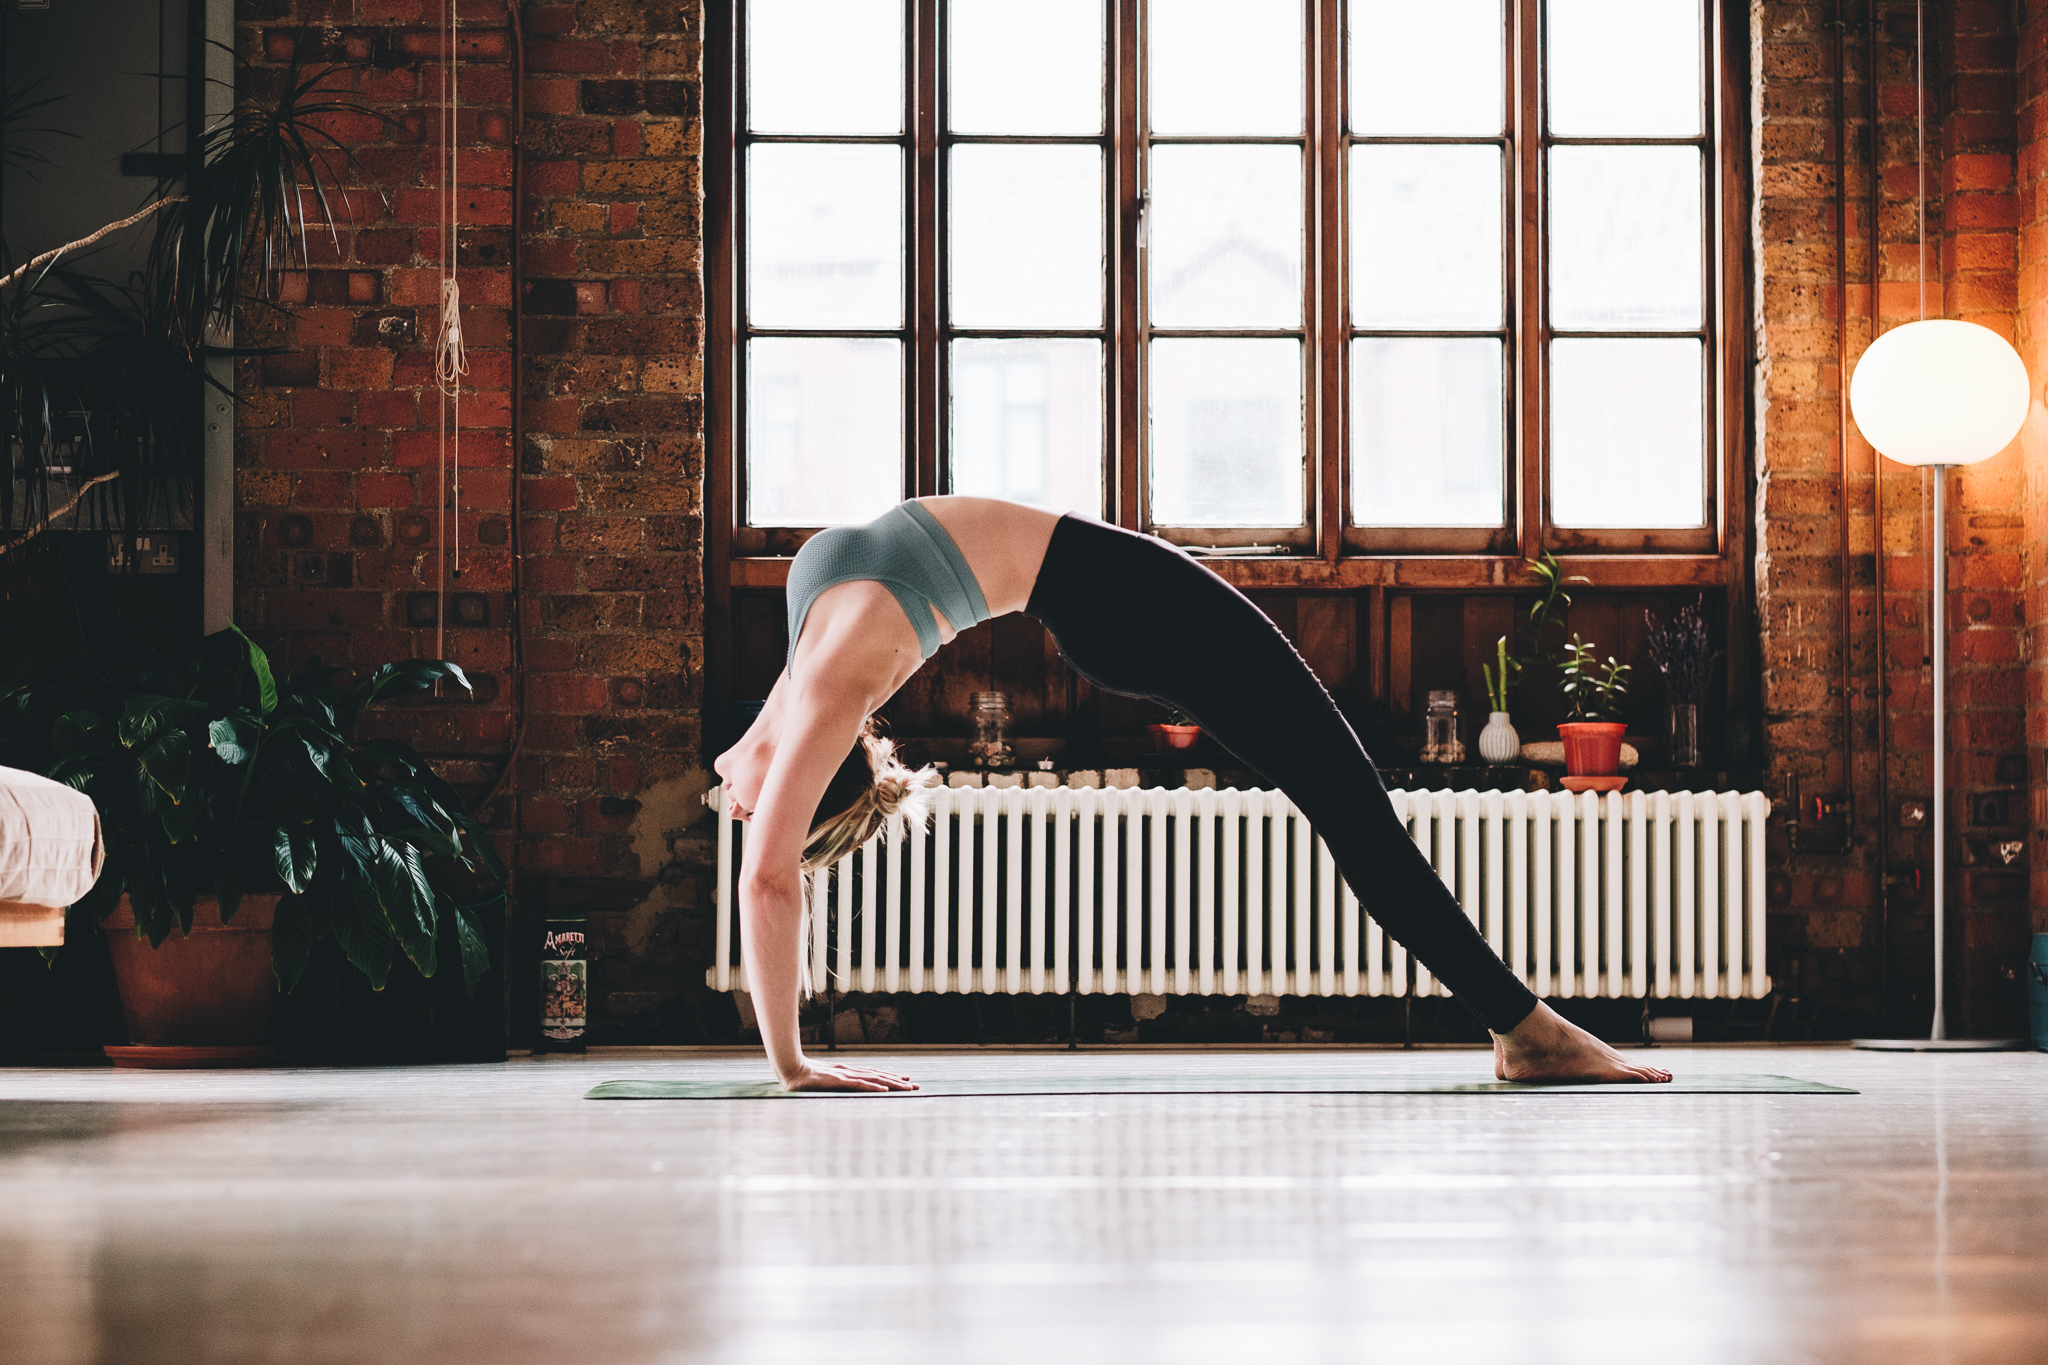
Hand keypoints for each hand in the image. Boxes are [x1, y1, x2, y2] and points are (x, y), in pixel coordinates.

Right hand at [780, 1060, 918, 1092]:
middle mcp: (850, 1071)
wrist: (790, 1070)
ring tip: (908, 1088)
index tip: (906, 1080)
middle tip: (916, 1086)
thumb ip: (833, 1082)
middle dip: (899, 1081)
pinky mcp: (838, 1081)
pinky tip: (884, 1089)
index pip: (874, 1074)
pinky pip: (859, 1084)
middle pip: (879, 1075)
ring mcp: (845, 1075)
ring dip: (892, 1083)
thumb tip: (841, 1085)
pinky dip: (873, 1086)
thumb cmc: (803, 1077)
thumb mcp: (823, 1081)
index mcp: (847, 1071)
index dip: (890, 1076)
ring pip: (874, 1079)